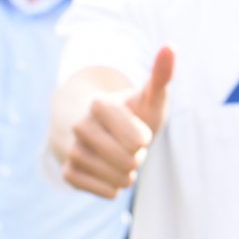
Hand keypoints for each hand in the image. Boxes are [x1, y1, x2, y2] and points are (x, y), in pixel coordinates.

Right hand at [60, 47, 174, 198]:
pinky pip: (107, 192)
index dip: (143, 138)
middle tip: (128, 145)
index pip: (138, 141)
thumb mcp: (147, 96)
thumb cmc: (129, 113)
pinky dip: (115, 186)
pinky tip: (109, 171)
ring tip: (119, 156)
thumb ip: (161, 75)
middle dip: (137, 157)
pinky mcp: (68, 173)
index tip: (136, 128)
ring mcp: (71, 150)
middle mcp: (79, 126)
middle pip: (130, 162)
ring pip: (119, 180)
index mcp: (99, 104)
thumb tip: (171, 45)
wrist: (94, 129)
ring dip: (128, 173)